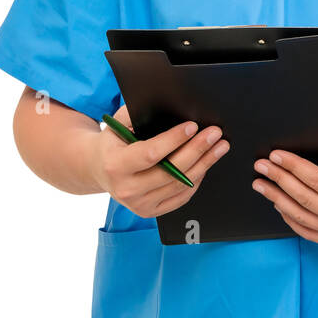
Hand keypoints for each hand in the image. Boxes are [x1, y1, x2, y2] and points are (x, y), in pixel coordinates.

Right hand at [85, 105, 229, 217]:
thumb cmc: (114, 142)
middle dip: (197, 149)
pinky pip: (181, 197)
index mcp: (115, 165)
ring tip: (219, 147)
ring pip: (180, 184)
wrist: (98, 169)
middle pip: (171, 171)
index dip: (174, 140)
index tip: (193, 126)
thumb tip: (170, 106)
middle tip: (215, 134)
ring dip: (204, 163)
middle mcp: (126, 189)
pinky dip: (197, 179)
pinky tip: (206, 163)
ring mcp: (139, 204)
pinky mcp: (150, 212)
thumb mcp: (117, 124)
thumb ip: (138, 114)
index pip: (151, 154)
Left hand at [251, 140, 317, 247]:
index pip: (316, 180)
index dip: (293, 167)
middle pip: (304, 198)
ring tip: (262, 186)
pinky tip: (280, 205)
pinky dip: (291, 219)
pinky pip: (310, 233)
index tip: (276, 156)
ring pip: (302, 218)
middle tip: (260, 167)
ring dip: (278, 200)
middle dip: (278, 180)